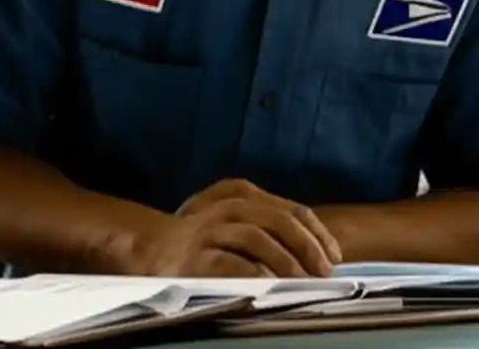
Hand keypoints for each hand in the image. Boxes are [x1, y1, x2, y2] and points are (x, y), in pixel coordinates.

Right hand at [132, 178, 341, 277]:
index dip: (317, 233)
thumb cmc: (199, 239)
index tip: (334, 255)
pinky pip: (229, 261)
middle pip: (280, 220)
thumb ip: (266, 228)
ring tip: (302, 280)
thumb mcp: (234, 223)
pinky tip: (268, 283)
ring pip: (257, 237)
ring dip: (285, 260)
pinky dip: (253, 272)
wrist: (145, 245)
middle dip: (308, 246)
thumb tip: (314, 253)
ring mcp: (209, 228)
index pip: (292, 209)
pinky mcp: (192, 254)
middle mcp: (228, 206)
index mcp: (242, 193)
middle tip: (323, 271)